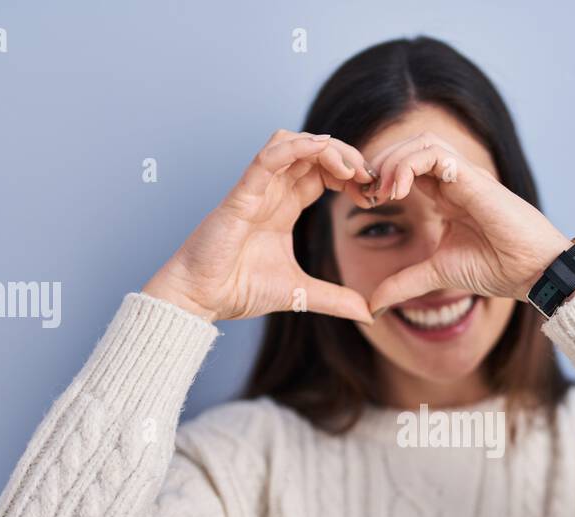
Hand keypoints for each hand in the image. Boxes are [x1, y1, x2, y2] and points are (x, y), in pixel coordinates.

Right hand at [143, 130, 376, 323]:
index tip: (373, 193)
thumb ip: (335, 299)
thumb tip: (368, 314)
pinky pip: (266, 159)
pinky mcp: (241, 196)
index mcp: (284, 207)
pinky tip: (321, 149)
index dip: (350, 175)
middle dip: (345, 155)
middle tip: (371, 176)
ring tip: (351, 167)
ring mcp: (256, 190)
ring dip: (325, 147)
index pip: (322, 173)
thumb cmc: (239, 289)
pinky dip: (294, 147)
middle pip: (312, 152)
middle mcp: (271, 192)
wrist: (201, 299)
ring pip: (291, 144)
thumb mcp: (302, 294)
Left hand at [364, 131, 572, 314]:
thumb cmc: (497, 269)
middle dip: (381, 164)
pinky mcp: (474, 179)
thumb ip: (403, 284)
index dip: (381, 178)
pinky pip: (434, 154)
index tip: (366, 203)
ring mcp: (466, 176)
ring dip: (393, 161)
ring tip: (382, 192)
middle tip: (367, 194)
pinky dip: (408, 164)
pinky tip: (398, 191)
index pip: (407, 167)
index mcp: (447, 195)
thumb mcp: (437, 274)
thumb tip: (373, 306)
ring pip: (422, 142)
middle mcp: (456, 179)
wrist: (532, 273)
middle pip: (410, 146)